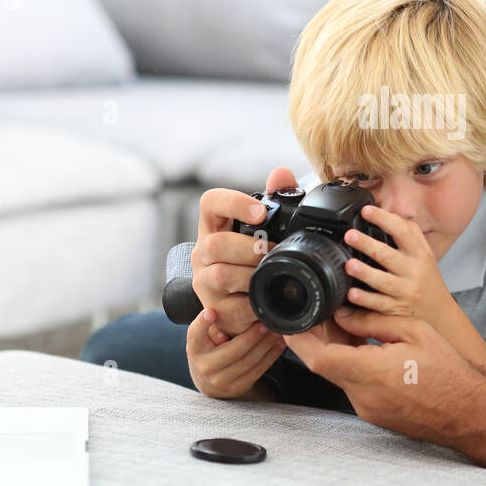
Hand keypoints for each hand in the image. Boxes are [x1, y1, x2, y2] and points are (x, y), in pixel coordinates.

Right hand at [186, 306, 285, 398]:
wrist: (208, 381)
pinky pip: (258, 370)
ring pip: (249, 361)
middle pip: (233, 350)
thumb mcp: (203, 337)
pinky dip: (271, 356)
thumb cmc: (209, 350)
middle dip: (253, 335)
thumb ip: (213, 324)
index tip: (211, 312)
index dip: (203, 323)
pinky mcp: (237, 387)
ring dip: (267, 345)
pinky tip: (279, 345)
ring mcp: (221, 380)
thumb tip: (226, 309)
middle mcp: (205, 366)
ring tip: (277, 332)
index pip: (195, 334)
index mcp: (195, 348)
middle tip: (266, 322)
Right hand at [191, 166, 297, 338]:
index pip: (210, 203)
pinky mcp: (215, 310)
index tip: (260, 212)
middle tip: (272, 253)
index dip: (233, 202)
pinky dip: (255, 305)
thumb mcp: (265, 231)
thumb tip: (281, 175)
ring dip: (252, 276)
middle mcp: (203, 254)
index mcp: (215, 228)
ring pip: (221, 275)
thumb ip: (276, 200)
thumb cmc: (255, 262)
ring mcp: (205, 283)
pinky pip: (233, 307)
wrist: (247, 308)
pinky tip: (267, 300)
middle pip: (214, 244)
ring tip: (271, 276)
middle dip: (249, 249)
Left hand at [284, 307, 484, 443]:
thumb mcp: (413, 331)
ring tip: (351, 327)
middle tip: (326, 315)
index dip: (298, 339)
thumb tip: (343, 314)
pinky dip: (353, 366)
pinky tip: (367, 349)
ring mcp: (368, 409)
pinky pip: (354, 386)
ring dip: (338, 352)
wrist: (470, 412)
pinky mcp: (375, 415)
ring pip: (339, 375)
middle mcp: (364, 396)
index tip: (291, 323)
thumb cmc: (450, 373)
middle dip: (319, 339)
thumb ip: (373, 321)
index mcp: (371, 372)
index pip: (318, 358)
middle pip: (325, 365)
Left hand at [340, 204, 461, 337]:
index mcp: (419, 254)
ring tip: (349, 264)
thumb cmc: (427, 279)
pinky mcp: (396, 309)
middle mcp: (413, 272)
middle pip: (389, 256)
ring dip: (365, 273)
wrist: (439, 313)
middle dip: (368, 245)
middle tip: (350, 236)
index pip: (403, 232)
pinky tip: (352, 294)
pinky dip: (365, 300)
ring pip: (384, 282)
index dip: (384, 219)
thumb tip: (389, 212)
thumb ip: (410, 233)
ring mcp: (404, 291)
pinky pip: (379, 304)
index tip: (366, 211)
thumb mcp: (425, 253)